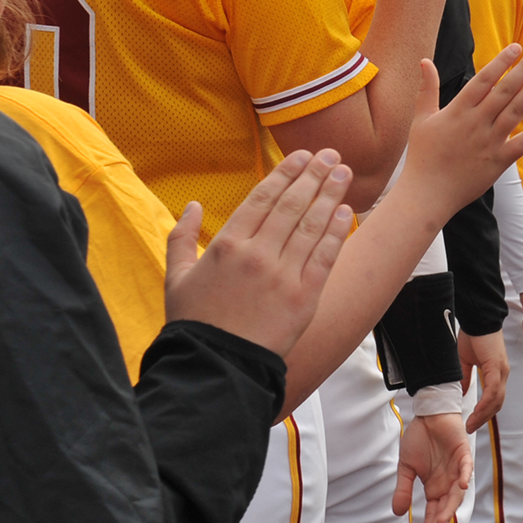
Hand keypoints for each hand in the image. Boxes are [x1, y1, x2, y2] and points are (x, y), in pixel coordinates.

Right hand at [165, 149, 353, 354]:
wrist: (216, 366)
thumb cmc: (194, 323)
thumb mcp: (176, 278)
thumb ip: (180, 238)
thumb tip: (190, 204)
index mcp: (226, 245)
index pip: (262, 198)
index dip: (284, 173)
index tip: (301, 156)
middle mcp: (257, 255)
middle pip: (291, 205)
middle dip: (313, 175)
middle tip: (331, 155)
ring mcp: (283, 275)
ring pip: (311, 225)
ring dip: (330, 194)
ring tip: (344, 173)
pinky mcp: (304, 296)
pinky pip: (325, 256)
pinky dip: (337, 231)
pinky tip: (346, 211)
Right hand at [394, 411, 472, 522]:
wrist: (428, 415)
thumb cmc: (419, 440)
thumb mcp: (406, 467)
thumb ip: (403, 488)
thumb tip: (398, 513)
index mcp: (434, 487)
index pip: (433, 512)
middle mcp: (447, 482)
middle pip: (446, 507)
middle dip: (438, 522)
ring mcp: (456, 468)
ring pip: (456, 492)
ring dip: (450, 506)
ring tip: (442, 520)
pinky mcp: (463, 453)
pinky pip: (466, 467)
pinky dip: (464, 476)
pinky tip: (460, 486)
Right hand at [398, 50, 522, 221]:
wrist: (427, 194)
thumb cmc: (422, 156)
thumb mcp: (420, 119)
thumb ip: (427, 89)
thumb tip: (425, 61)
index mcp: (457, 111)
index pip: (483, 80)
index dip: (501, 62)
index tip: (516, 47)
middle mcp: (476, 123)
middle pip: (504, 91)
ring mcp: (490, 142)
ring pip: (516, 111)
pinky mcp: (500, 161)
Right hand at [458, 329, 508, 431]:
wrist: (477, 319)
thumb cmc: (473, 337)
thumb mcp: (465, 361)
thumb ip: (465, 377)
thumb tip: (462, 393)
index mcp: (496, 373)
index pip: (494, 399)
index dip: (484, 413)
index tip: (472, 423)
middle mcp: (502, 374)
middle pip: (497, 404)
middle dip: (484, 418)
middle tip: (470, 428)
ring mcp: (501, 370)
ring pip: (496, 400)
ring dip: (484, 415)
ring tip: (471, 424)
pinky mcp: (496, 366)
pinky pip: (493, 390)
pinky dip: (485, 403)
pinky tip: (476, 412)